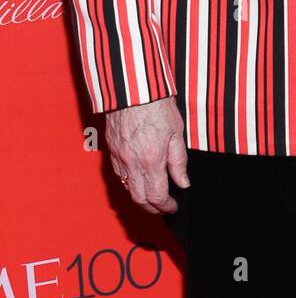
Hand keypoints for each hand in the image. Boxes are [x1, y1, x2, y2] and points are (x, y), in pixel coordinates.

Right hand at [104, 98, 188, 215]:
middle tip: (163, 208)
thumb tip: (183, 183)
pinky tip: (139, 179)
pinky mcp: (111, 150)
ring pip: (127, 188)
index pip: (156, 196)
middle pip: (139, 199)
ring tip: (153, 196)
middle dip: (152, 208)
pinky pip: (119, 174)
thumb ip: (179, 161)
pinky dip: (129, 183)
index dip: (166, 206)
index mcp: (150, 161)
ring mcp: (119, 158)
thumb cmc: (157, 106)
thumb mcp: (177, 133)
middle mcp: (131, 164)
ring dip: (140, 197)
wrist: (133, 89)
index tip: (173, 207)